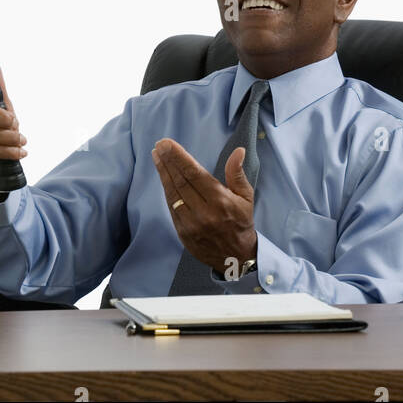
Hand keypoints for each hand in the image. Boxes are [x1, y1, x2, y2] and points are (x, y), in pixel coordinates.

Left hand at [152, 139, 257, 274]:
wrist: (236, 258)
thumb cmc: (241, 222)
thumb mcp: (246, 197)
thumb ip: (237, 173)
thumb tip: (238, 151)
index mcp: (220, 201)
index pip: (194, 174)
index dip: (179, 157)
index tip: (167, 144)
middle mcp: (204, 213)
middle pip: (180, 181)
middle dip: (168, 161)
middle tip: (159, 145)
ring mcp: (191, 225)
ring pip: (173, 194)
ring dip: (163, 173)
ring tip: (157, 157)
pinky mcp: (183, 233)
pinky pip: (171, 208)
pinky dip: (166, 191)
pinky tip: (163, 177)